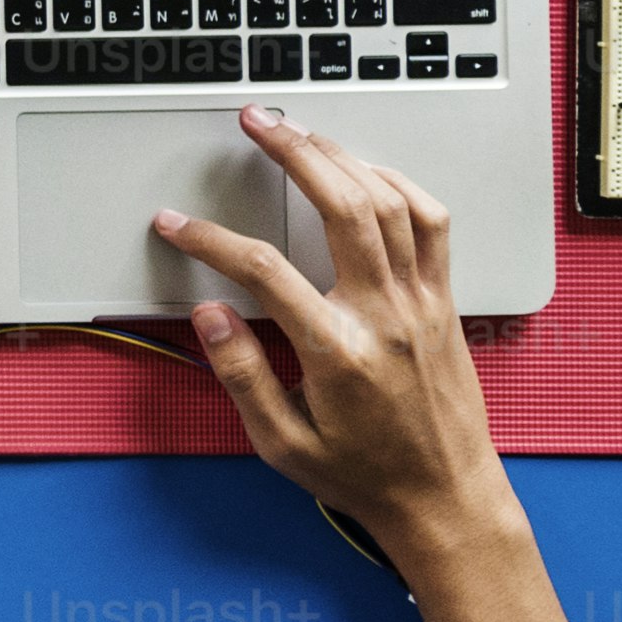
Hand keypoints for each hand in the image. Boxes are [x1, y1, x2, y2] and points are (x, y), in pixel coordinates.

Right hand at [155, 102, 528, 578]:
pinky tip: (368, 172)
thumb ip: (242, 373)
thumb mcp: (281, 442)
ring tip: (304, 134)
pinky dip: (400, 185)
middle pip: (343, 208)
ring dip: (344, 158)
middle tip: (257, 122)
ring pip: (391, 204)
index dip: (208, 238)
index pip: (263, 270)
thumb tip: (210, 313)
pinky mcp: (444, 303)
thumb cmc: (365, 475)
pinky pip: (432, 225)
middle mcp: (386, 316)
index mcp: (338, 351)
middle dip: (294, 154)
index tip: (174, 223)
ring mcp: (422, 304)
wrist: (446, 499)